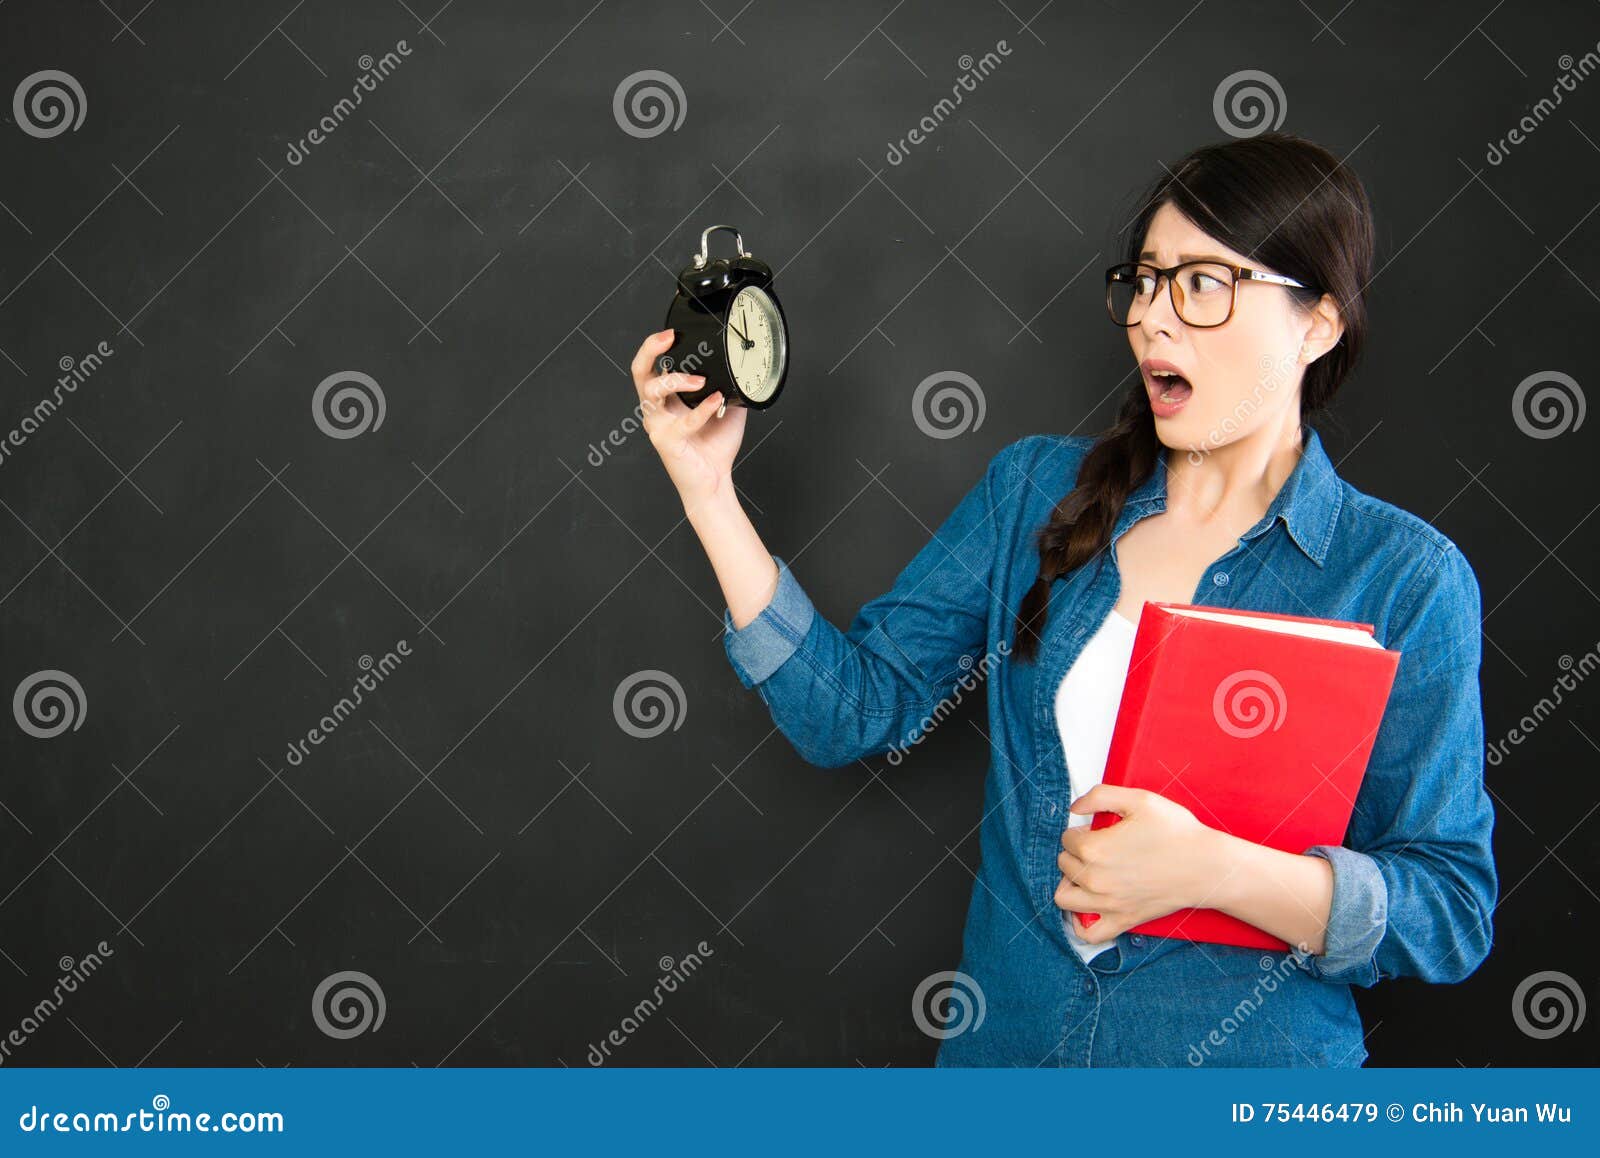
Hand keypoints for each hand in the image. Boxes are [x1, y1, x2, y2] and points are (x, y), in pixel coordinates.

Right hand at [631, 329, 747, 508]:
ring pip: (651, 391)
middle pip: (639, 372)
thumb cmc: (715, 447)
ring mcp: (658, 425)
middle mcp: (657, 409)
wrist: (715, 480)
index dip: (655, 346)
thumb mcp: (726, 407)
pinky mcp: (666, 441)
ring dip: (675, 380)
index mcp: (666, 399)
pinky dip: (702, 410)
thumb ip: (727, 386)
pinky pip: (683, 421)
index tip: (673, 331)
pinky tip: (716, 402)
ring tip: (699, 380)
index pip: (651, 365)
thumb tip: (742, 366)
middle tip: (668, 338)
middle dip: (649, 350)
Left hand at [1052, 784, 1221, 943]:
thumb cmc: (1177, 833)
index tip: (1098, 830)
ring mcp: (1107, 904)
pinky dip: (1080, 922)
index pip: (1067, 838)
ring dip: (1070, 882)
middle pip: (1064, 864)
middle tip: (1099, 847)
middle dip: (1076, 852)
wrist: (1206, 866)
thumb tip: (1075, 808)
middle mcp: (1095, 879)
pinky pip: (1088, 933)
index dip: (1082, 830)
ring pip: (1064, 896)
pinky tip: (1088, 907)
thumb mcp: (1138, 799)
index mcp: (1094, 849)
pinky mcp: (1122, 920)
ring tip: (1088, 873)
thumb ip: (1099, 796)